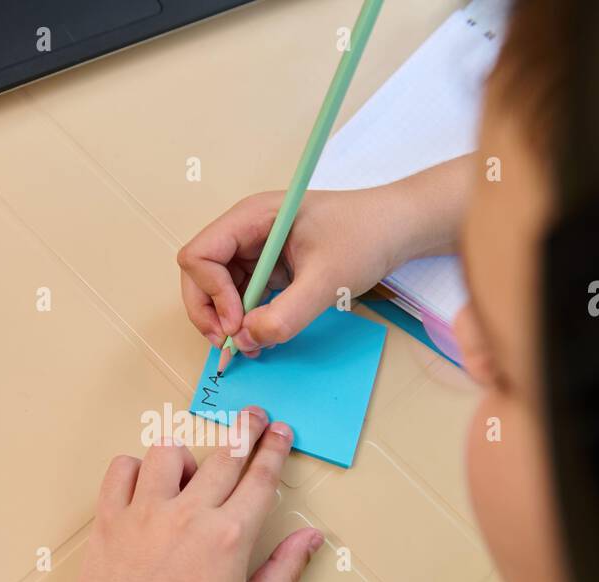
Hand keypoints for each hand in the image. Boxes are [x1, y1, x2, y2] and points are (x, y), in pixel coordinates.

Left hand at [0, 408, 322, 581]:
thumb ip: (284, 572)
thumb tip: (312, 537)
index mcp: (229, 538)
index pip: (260, 478)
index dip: (274, 449)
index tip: (280, 430)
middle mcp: (187, 516)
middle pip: (223, 456)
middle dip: (244, 430)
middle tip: (253, 416)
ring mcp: (143, 515)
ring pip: (167, 454)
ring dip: (186, 455)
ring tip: (191, 471)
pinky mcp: (107, 524)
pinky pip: (119, 472)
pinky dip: (134, 469)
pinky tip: (144, 484)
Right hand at [176, 157, 474, 354]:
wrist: (398, 228)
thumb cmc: (367, 236)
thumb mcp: (328, 280)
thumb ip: (287, 314)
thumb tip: (250, 340)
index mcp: (251, 218)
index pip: (199, 255)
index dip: (210, 294)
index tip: (237, 323)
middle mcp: (246, 231)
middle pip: (200, 274)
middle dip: (210, 312)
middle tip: (231, 345)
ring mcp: (256, 250)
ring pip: (217, 289)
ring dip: (226, 321)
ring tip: (250, 345)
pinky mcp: (270, 268)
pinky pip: (242, 296)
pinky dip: (245, 320)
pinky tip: (262, 335)